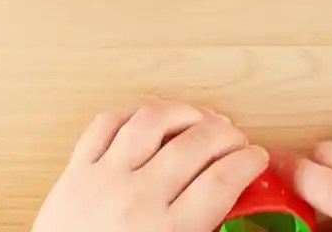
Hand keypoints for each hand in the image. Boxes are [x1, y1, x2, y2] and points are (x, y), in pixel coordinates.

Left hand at [33, 101, 268, 231]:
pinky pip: (107, 123)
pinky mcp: (76, 169)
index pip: (223, 179)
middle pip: (196, 144)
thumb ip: (205, 231)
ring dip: (185, 112)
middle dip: (227, 134)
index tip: (255, 158)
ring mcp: (104, 179)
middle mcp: (137, 199)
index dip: (248, 161)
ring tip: (200, 118)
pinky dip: (133, 111)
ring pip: (153, 121)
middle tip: (235, 139)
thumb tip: (236, 214)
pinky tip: (152, 115)